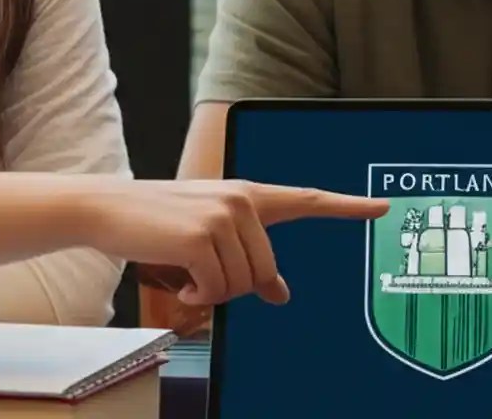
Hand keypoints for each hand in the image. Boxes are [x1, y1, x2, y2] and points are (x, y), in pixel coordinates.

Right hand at [77, 179, 388, 307]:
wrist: (109, 208)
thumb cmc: (162, 223)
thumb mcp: (212, 238)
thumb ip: (250, 258)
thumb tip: (280, 294)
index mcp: (250, 196)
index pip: (308, 200)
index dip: (348, 206)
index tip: (381, 207)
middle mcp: (243, 201)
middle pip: (266, 270)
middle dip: (236, 286)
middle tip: (203, 275)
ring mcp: (223, 217)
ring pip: (243, 283)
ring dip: (213, 292)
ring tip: (188, 272)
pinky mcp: (201, 237)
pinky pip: (216, 289)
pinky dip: (197, 295)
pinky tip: (179, 280)